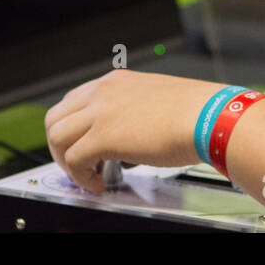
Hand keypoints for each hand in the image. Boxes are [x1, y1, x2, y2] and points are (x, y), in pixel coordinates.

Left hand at [44, 69, 220, 191]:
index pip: (73, 101)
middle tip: (76, 164)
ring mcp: (100, 112)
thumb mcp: (155, 98)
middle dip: (60, 145)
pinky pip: (73, 161)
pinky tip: (97, 183)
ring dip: (66, 162)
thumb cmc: (195, 111)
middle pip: (55, 117)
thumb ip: (132, 109)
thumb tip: (127, 134)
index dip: (72, 128)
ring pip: (56, 137)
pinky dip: (80, 177)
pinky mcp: (103, 137)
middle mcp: (103, 92)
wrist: (208, 116)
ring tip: (87, 176)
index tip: (81, 145)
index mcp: (116, 81)